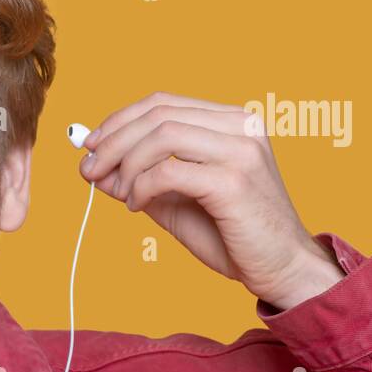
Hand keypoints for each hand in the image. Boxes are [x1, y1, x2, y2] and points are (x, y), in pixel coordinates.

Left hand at [78, 92, 343, 310]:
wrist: (282, 269)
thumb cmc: (232, 235)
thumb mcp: (174, 201)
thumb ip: (137, 179)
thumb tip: (90, 166)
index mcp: (231, 121)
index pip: (163, 103)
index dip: (119, 120)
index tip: (90, 146)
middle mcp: (240, 126)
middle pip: (158, 115)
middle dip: (112, 142)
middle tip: (89, 170)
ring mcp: (241, 150)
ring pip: (162, 136)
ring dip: (126, 165)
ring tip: (119, 193)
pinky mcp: (234, 181)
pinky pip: (168, 172)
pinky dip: (140, 187)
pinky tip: (136, 206)